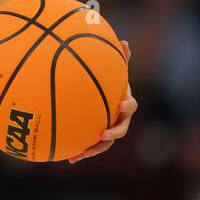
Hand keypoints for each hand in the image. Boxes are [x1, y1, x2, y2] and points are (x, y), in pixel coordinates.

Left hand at [68, 39, 138, 163]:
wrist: (103, 99)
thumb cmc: (109, 82)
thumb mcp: (114, 71)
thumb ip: (119, 59)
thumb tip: (125, 41)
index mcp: (124, 103)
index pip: (130, 105)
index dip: (127, 106)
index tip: (121, 105)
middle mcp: (119, 119)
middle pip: (121, 128)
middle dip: (114, 132)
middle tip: (104, 133)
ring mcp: (109, 130)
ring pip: (106, 143)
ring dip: (97, 148)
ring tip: (84, 153)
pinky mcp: (97, 138)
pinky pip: (91, 146)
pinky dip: (82, 152)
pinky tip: (70, 158)